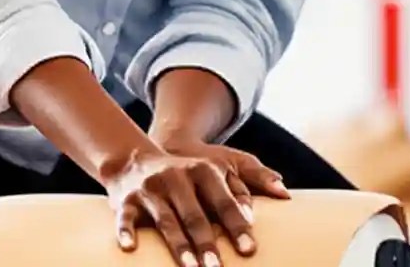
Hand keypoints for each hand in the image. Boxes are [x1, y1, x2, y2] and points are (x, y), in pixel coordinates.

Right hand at [102, 141, 287, 266]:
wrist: (132, 160)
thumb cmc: (183, 174)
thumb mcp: (212, 170)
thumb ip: (245, 185)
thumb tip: (284, 195)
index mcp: (201, 171)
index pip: (223, 202)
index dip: (236, 227)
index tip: (249, 250)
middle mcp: (175, 177)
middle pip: (195, 215)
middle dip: (207, 243)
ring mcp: (149, 189)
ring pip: (166, 221)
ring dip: (179, 246)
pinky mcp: (125, 200)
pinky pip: (125, 218)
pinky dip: (127, 232)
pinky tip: (130, 248)